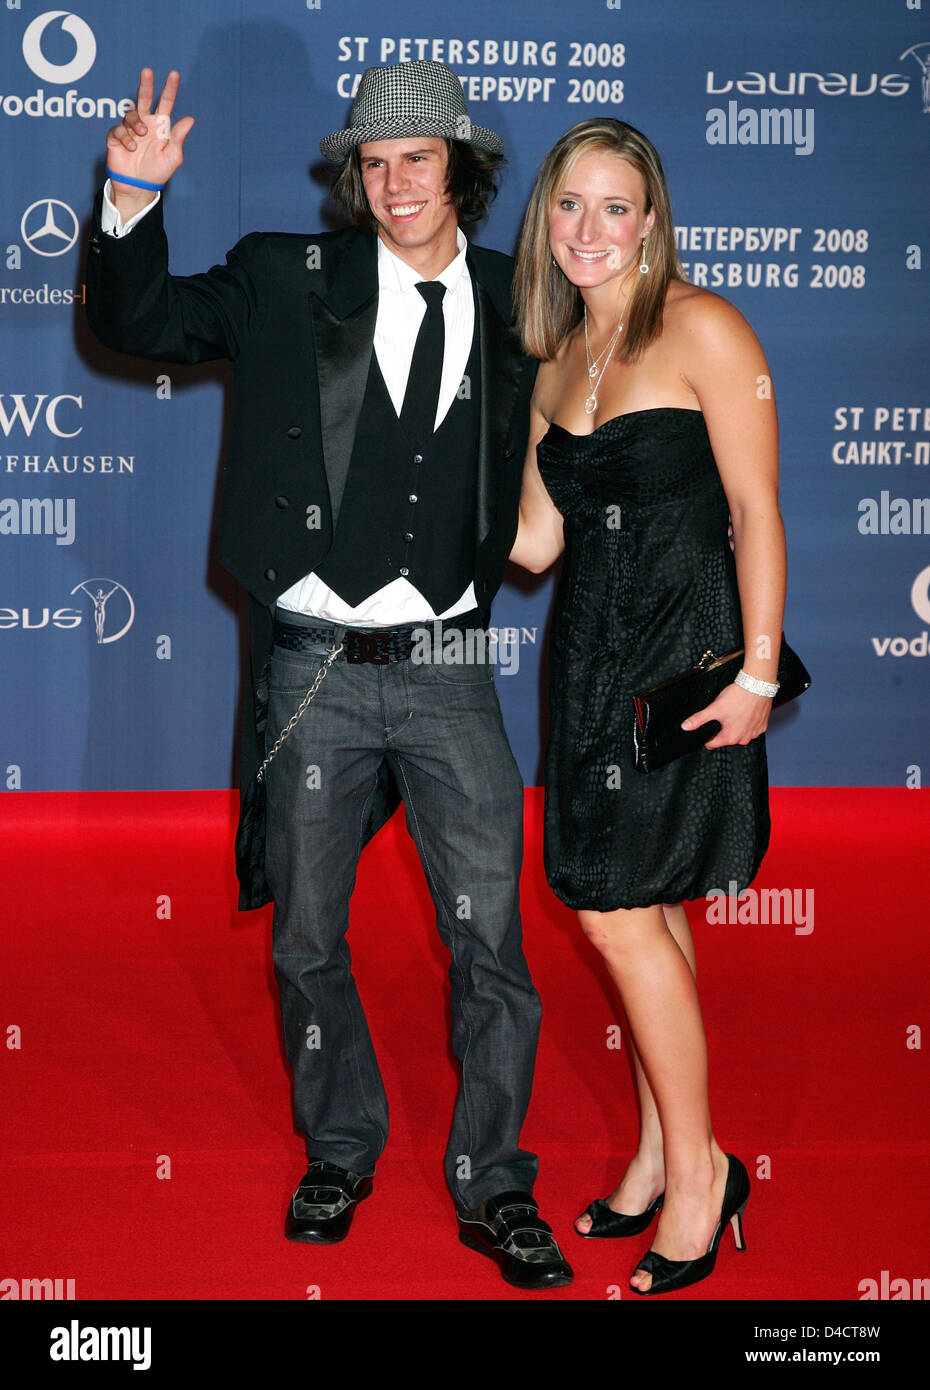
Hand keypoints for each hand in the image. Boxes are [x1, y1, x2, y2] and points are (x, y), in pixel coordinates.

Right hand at [105, 68, 193, 205]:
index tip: (174, 74)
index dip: (170, 89)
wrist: (138, 187)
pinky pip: (118, 129)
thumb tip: (190, 118)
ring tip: (141, 135)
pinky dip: (125, 138)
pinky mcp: (116, 136)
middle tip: (147, 71)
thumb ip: (178, 137)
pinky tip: (131, 148)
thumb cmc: (157, 172)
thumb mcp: (172, 156)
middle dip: (146, 84)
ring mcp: (130, 129)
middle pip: (144, 97)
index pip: (166, 103)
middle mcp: (145, 123)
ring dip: (136, 123)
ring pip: (131, 114)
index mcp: (161, 126)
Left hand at [681, 680, 771, 749]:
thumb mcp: (714, 708)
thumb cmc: (738, 696)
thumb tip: (686, 726)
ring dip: (735, 725)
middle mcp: (744, 738)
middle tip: (724, 714)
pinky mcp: (762, 726)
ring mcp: (754, 733)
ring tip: (735, 711)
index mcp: (731, 737)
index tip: (709, 725)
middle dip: (722, 728)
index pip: (712, 744)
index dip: (707, 735)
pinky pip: (751, 728)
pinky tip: (745, 711)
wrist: (757, 685)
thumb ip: (699, 719)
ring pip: (739, 733)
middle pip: (726, 738)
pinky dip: (747, 722)